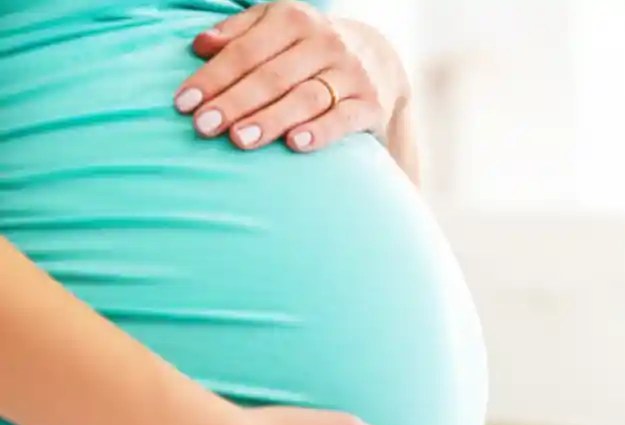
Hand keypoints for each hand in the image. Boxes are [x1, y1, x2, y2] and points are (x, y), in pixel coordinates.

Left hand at [174, 1, 409, 152]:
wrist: (379, 58)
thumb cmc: (308, 47)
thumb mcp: (275, 28)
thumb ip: (238, 34)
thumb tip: (199, 45)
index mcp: (294, 20)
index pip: (245, 51)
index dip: (213, 77)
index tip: (183, 104)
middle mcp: (325, 42)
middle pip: (272, 76)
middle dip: (235, 102)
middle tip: (204, 128)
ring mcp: (351, 73)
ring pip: (306, 97)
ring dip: (270, 119)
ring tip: (239, 140)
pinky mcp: (371, 103)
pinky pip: (344, 118)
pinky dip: (321, 131)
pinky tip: (296, 144)